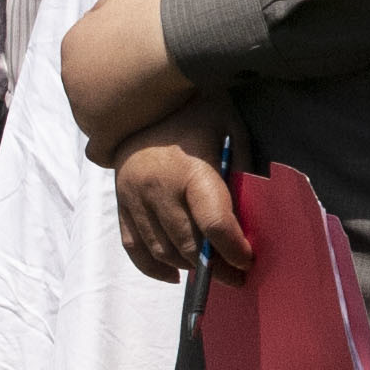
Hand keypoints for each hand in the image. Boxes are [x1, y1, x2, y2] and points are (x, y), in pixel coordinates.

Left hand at [61, 0, 193, 155]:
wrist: (169, 39)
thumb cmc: (154, 17)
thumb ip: (107, 12)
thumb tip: (99, 16)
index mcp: (73, 45)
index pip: (88, 64)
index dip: (114, 69)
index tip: (139, 73)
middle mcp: (71, 75)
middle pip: (89, 92)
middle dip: (113, 95)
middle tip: (150, 97)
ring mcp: (84, 105)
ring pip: (96, 119)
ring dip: (118, 121)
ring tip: (149, 122)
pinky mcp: (103, 129)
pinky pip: (100, 149)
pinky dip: (109, 152)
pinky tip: (120, 156)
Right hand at [111, 103, 245, 280]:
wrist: (143, 93)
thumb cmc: (199, 110)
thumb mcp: (232, 131)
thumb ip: (240, 173)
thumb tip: (249, 219)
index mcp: (189, 170)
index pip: (214, 224)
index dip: (233, 249)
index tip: (248, 262)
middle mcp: (157, 188)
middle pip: (188, 244)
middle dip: (216, 266)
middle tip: (238, 277)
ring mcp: (133, 197)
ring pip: (161, 250)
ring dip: (188, 267)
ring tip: (213, 272)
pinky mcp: (120, 201)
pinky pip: (133, 246)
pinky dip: (153, 266)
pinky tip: (174, 275)